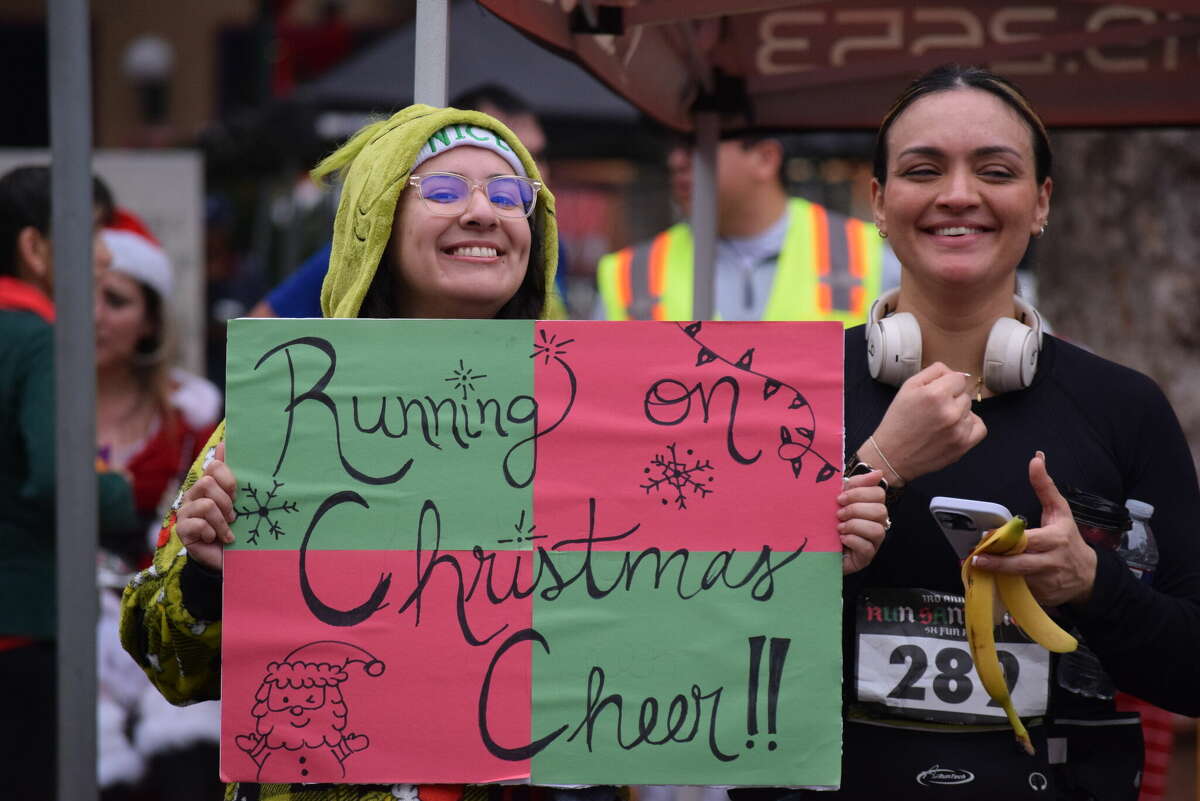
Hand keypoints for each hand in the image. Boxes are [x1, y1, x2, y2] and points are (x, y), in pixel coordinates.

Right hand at [175, 442, 237, 571]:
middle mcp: (193, 494)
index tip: (237, 495)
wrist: (227, 556)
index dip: (229, 480)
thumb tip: (225, 442)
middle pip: (207, 483)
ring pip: (206, 505)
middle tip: (233, 516)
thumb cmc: (235, 525)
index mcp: (207, 484)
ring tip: (227, 530)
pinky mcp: (181, 529)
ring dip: (222, 521)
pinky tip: (213, 539)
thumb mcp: (239, 499)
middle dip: (226, 501)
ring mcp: (184, 511)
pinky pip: (197, 523)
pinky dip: (211, 532)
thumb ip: (231, 473)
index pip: (214, 466)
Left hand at [838, 469, 888, 574]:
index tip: (840, 497)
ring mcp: (874, 542)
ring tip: (839, 527)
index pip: (879, 493)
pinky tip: (841, 539)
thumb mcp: (838, 499)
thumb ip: (855, 484)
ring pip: (877, 529)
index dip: (860, 493)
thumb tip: (878, 473)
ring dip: (855, 525)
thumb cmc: (828, 521)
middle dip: (856, 509)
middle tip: (838, 513)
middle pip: (881, 510)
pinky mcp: (866, 558)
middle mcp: (877, 523)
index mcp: (871, 506)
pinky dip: (853, 540)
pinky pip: (868, 548)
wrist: (816, 547)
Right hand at [867, 363, 985, 483]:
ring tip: (939, 422)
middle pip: (965, 394)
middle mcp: (950, 411)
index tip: (935, 393)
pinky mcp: (963, 445)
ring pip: (970, 410)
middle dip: (951, 398)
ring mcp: (959, 430)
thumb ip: (932, 372)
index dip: (946, 384)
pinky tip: (955, 428)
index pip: (958, 378)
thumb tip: (953, 372)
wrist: (892, 456)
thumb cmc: (898, 422)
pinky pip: (980, 427)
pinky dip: (970, 425)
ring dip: (958, 413)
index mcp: (935, 394)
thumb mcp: (907, 388)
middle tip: (933, 410)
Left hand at [971, 451, 1097, 605]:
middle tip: (976, 558)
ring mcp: (1047, 582)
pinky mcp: (1041, 597)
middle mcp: (1052, 562)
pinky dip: (1004, 587)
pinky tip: (991, 582)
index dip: (1007, 541)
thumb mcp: (1060, 511)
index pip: (1029, 540)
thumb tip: (1036, 458)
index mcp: (1056, 539)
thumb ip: (1045, 487)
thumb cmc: (1068, 539)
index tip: (987, 538)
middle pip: (1020, 564)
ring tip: (977, 569)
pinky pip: (1018, 592)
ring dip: (996, 576)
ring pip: (1017, 580)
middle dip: (997, 563)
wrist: (1089, 576)